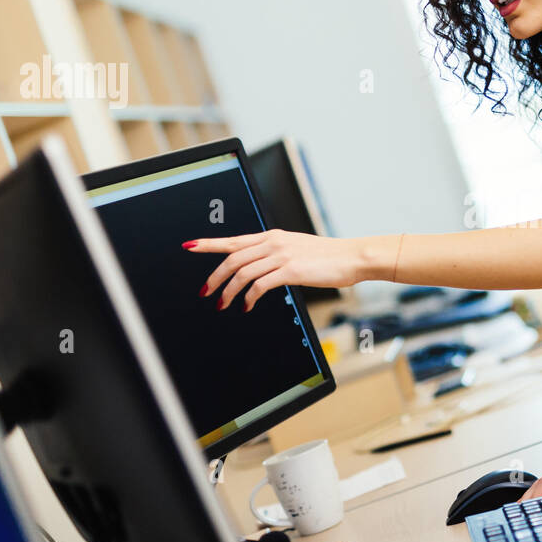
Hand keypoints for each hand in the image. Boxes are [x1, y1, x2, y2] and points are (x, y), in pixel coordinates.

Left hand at [185, 230, 362, 310]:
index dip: (209, 243)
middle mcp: (274, 242)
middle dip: (214, 277)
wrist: (351, 257)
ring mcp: (281, 255)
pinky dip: (248, 297)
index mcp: (273, 236)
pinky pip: (259, 285)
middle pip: (232, 258)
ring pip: (242, 273)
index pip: (234, 239)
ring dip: (228, 291)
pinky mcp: (290, 270)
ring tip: (222, 304)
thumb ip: (277, 254)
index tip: (190, 246)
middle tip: (205, 292)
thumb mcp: (297, 248)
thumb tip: (260, 267)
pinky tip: (247, 305)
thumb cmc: (328, 256)